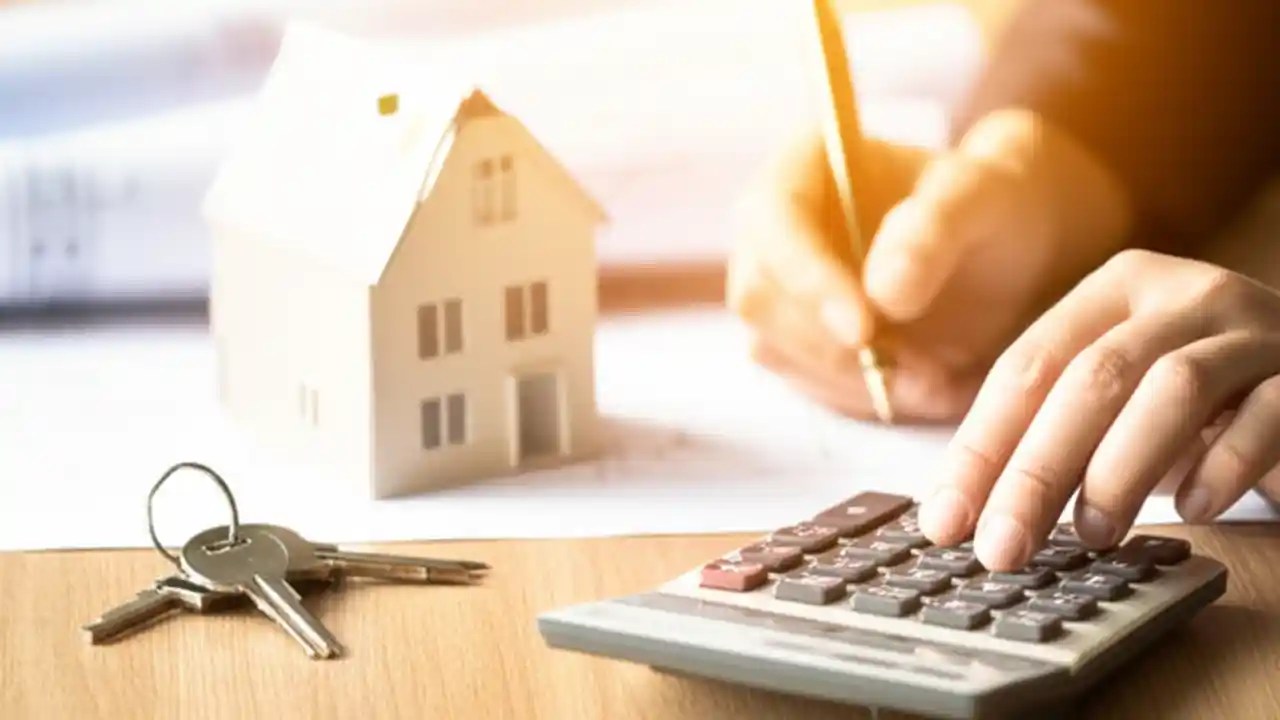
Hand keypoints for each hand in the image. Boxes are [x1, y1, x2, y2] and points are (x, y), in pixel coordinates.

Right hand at [728, 109, 1132, 422]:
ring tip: (934, 379)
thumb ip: (937, 230)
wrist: (1011, 248)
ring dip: (849, 379)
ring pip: (774, 346)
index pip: (773, 223)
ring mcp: (777, 286)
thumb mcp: (986, 200)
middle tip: (918, 371)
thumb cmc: (996, 204)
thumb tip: (883, 291)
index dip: (808, 280)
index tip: (864, 330)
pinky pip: (803, 379)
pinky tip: (922, 386)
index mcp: (802, 165)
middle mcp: (770, 226)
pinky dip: (859, 396)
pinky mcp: (794, 338)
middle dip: (832, 345)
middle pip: (761, 296)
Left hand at [919, 250, 1279, 569]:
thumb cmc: (1200, 404)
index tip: (944, 521)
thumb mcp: (1119, 400)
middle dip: (1035, 471)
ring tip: (1092, 535)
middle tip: (1001, 547)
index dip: (981, 447)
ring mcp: (1256, 329)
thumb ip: (1049, 432)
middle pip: (1090, 378)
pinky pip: (1267, 414)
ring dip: (1121, 469)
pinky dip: (1222, 465)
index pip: (1026, 366)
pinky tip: (1193, 511)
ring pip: (1174, 387)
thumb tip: (958, 511)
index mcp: (1116, 290)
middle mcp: (1183, 294)